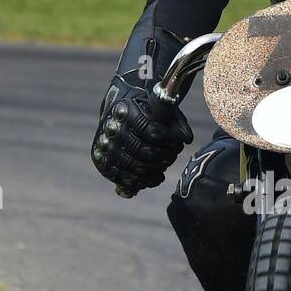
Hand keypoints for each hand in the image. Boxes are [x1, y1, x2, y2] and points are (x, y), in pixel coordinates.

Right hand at [91, 77, 192, 194]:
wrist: (118, 115)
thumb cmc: (144, 111)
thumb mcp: (160, 109)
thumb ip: (176, 122)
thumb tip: (187, 139)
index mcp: (125, 111)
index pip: (153, 132)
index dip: (169, 141)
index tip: (177, 143)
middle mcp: (112, 130)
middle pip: (145, 151)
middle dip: (165, 156)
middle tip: (173, 154)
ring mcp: (105, 148)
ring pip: (137, 167)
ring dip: (157, 170)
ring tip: (165, 164)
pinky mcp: (103, 164)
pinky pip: (126, 180)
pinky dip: (145, 182)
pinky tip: (156, 177)